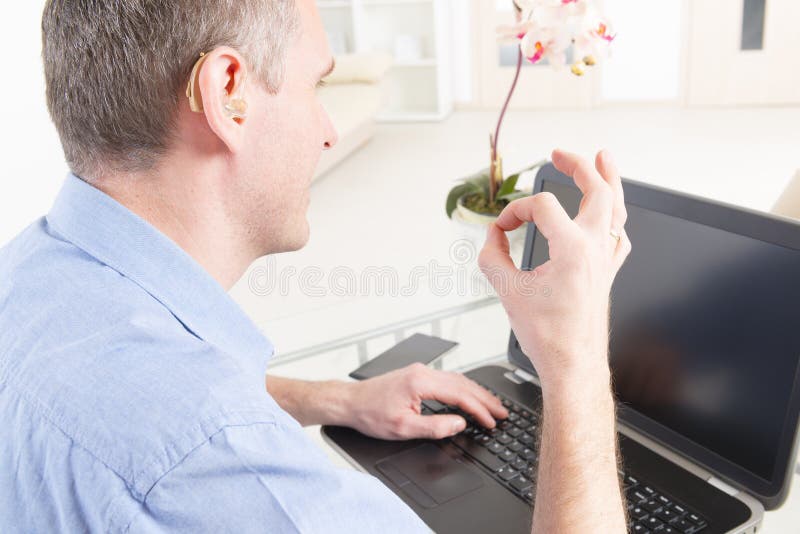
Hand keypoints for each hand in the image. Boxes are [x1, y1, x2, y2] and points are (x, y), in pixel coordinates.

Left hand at [345, 363, 507, 439]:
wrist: (350, 402)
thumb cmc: (370, 414)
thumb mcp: (403, 428)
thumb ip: (435, 426)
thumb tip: (459, 424)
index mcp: (421, 382)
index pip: (460, 394)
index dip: (479, 410)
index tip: (492, 422)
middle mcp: (423, 372)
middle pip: (463, 383)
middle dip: (485, 399)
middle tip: (502, 412)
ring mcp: (420, 372)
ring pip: (457, 379)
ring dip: (476, 393)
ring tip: (491, 406)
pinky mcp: (417, 375)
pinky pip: (448, 380)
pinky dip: (463, 389)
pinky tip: (469, 397)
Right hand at [478, 149, 630, 391]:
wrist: (573, 363)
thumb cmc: (547, 335)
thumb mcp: (507, 291)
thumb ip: (492, 257)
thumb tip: (491, 238)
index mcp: (572, 249)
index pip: (542, 207)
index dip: (516, 211)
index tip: (502, 228)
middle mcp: (595, 248)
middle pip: (597, 190)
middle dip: (580, 166)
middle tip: (561, 154)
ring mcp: (606, 259)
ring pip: (617, 207)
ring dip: (610, 179)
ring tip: (605, 158)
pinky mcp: (608, 272)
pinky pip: (619, 234)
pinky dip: (614, 216)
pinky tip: (610, 213)